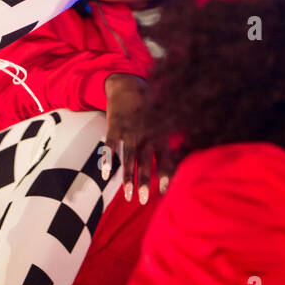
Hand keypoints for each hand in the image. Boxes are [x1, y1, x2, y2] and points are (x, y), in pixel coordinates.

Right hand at [102, 73, 158, 202]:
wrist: (128, 83)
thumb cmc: (148, 106)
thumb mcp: (163, 118)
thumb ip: (168, 138)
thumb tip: (180, 159)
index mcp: (160, 132)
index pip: (165, 157)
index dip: (165, 174)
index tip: (164, 192)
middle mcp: (146, 132)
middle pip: (146, 160)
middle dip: (145, 181)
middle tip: (144, 201)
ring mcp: (129, 129)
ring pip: (129, 156)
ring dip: (128, 176)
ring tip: (128, 195)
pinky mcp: (114, 125)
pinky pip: (110, 145)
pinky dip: (107, 159)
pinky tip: (105, 174)